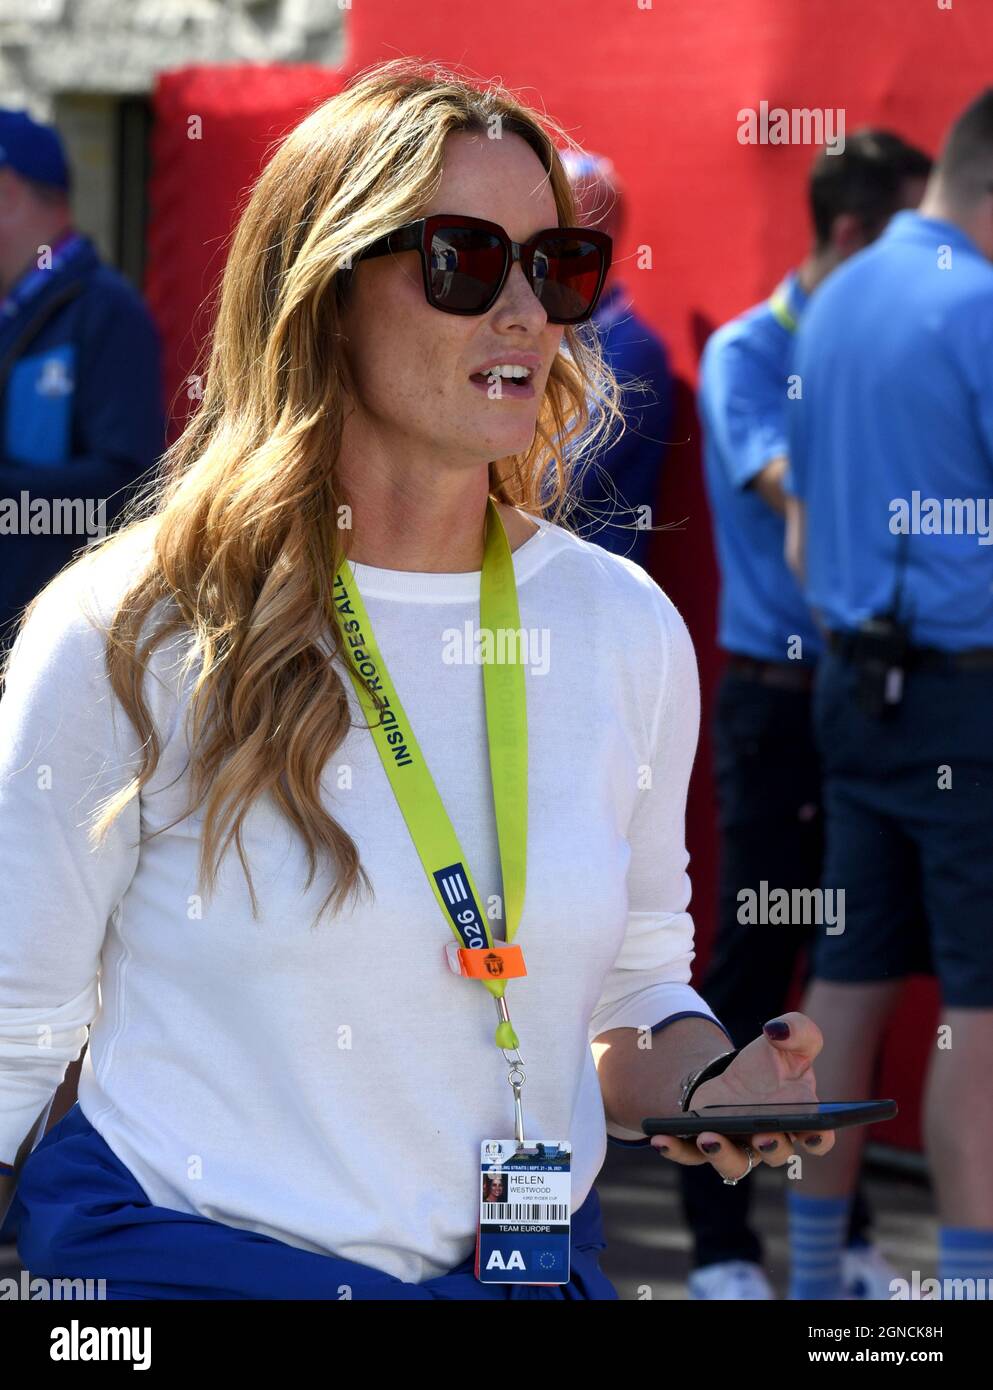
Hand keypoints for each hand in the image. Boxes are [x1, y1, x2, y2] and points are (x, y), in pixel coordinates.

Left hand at [649, 1011, 835, 1181]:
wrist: (733, 1074)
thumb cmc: (770, 1063)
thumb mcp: (789, 1038)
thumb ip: (798, 1029)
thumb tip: (777, 1031)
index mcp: (801, 1118)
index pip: (818, 1138)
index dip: (819, 1139)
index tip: (815, 1132)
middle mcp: (771, 1140)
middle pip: (775, 1153)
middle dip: (771, 1147)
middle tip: (763, 1134)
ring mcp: (737, 1146)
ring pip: (733, 1163)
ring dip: (723, 1155)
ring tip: (708, 1136)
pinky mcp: (704, 1145)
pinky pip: (690, 1155)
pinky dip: (676, 1150)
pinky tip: (661, 1139)